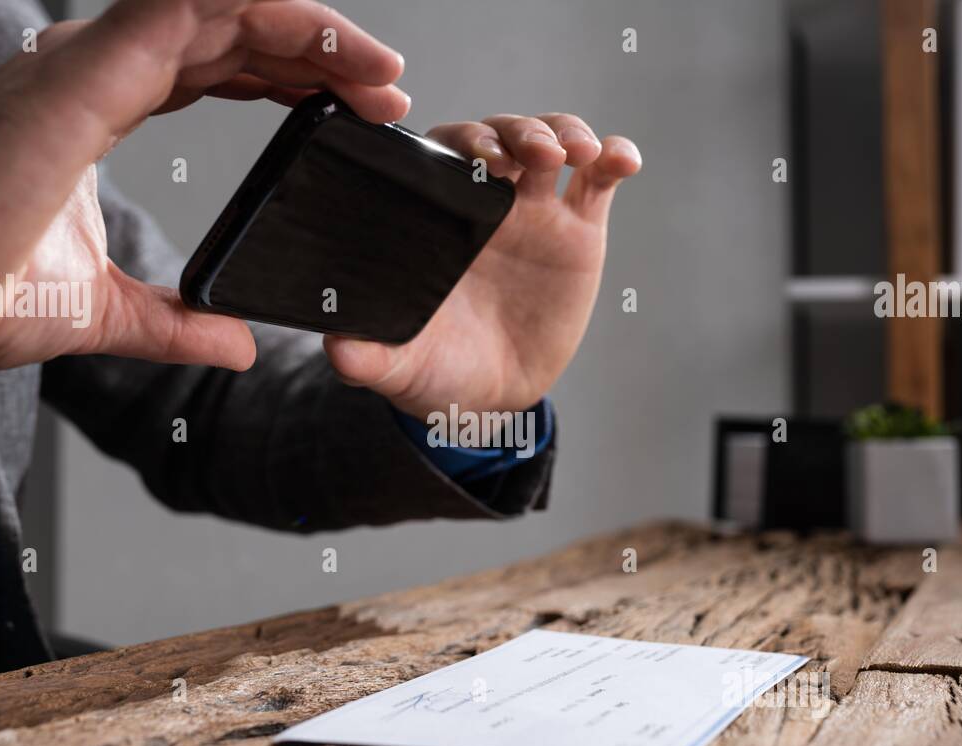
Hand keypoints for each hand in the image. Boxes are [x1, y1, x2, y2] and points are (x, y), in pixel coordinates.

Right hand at [0, 0, 408, 370]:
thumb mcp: (108, 314)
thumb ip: (176, 323)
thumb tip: (238, 344)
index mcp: (103, 109)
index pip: (218, 66)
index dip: (290, 79)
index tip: (355, 113)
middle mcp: (100, 71)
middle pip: (233, 29)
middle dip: (320, 54)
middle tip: (389, 92)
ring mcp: (91, 61)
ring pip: (223, 5)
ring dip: (309, 32)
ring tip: (379, 73)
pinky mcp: (87, 69)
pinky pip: (187, 5)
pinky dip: (258, 9)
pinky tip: (317, 34)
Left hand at [323, 112, 641, 418]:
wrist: (490, 396)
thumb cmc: (436, 367)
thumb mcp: (399, 365)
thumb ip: (367, 356)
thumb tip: (338, 349)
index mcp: (438, 215)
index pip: (444, 154)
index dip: (462, 143)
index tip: (477, 160)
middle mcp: (485, 201)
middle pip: (502, 135)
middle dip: (518, 133)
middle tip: (532, 155)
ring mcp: (536, 210)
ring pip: (552, 142)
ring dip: (565, 133)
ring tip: (577, 154)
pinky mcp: (580, 229)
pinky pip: (601, 180)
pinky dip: (614, 157)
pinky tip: (623, 160)